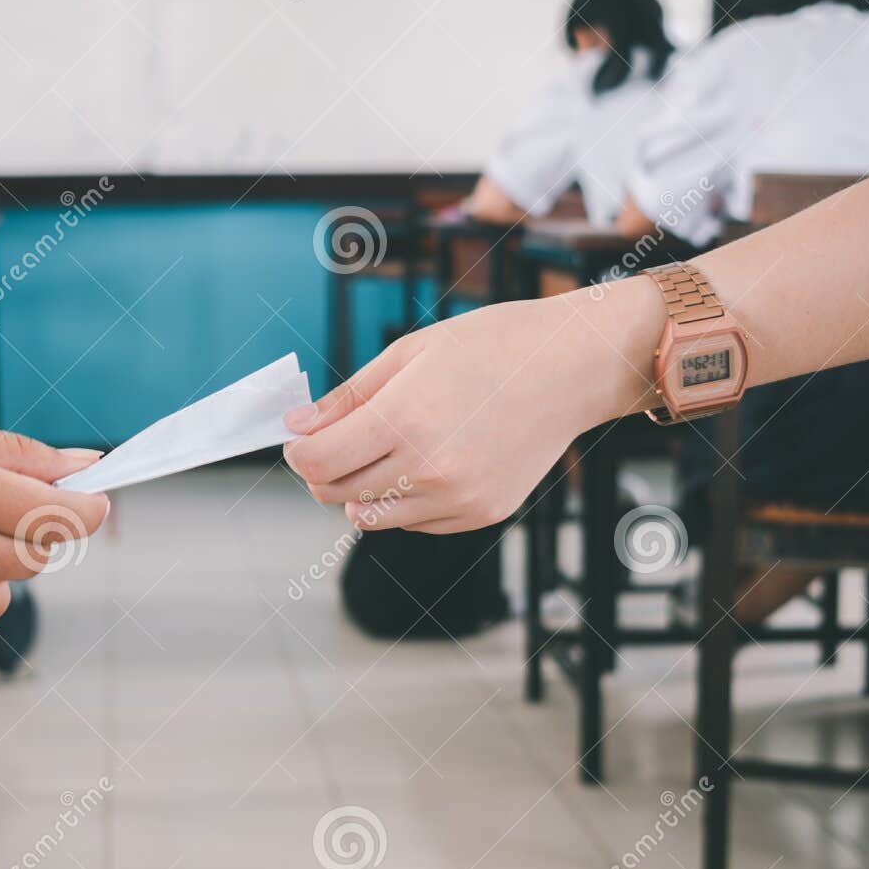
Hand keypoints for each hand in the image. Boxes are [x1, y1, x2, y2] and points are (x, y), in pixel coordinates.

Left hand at [283, 285, 659, 532]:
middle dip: (324, 469)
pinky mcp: (480, 514)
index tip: (301, 437)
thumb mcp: (408, 354)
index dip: (297, 452)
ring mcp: (457, 498)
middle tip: (339, 439)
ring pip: (371, 516)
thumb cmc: (491, 346)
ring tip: (387, 447)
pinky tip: (429, 459)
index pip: (316, 463)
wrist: (572, 367)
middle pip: (336, 493)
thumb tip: (297, 426)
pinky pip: (414, 522)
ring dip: (361, 488)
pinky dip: (405, 499)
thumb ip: (348, 397)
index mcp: (404, 419)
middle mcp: (428, 468)